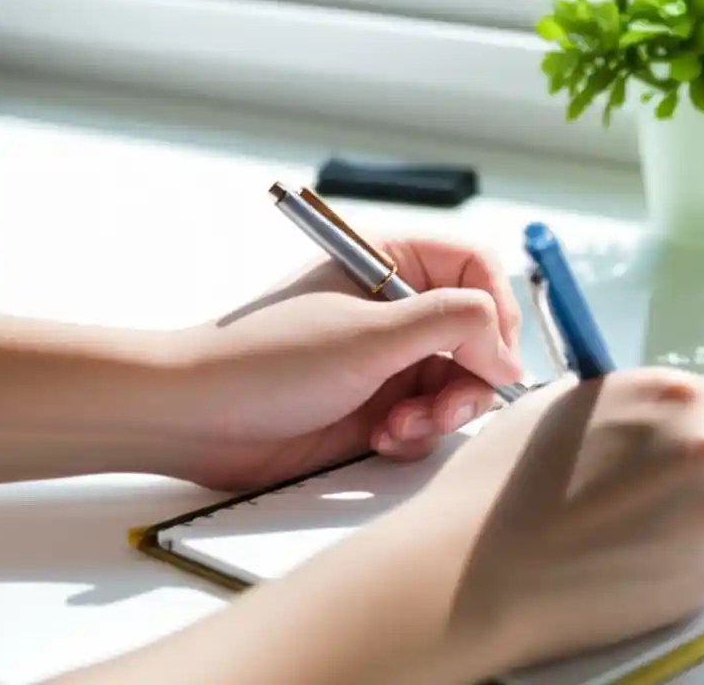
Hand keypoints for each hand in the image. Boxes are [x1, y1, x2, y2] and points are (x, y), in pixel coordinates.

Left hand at [165, 237, 523, 489]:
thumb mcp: (371, 333)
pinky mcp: (378, 406)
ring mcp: (388, 359)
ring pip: (459, 383)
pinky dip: (416, 434)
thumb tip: (508, 351)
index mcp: (389, 264)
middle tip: (447, 407)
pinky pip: (429, 419)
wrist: (196, 418)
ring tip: (398, 428)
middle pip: (478, 334)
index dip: (497, 311)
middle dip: (470, 376)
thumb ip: (454, 324)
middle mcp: (395, 308)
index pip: (477, 269)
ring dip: (440, 412)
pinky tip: (380, 439)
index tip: (495, 356)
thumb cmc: (267, 358)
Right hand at [368, 367, 703, 675]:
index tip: (671, 442)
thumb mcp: (555, 406)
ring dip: (703, 514)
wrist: (479, 570)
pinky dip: (681, 559)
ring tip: (638, 530)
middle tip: (670, 487)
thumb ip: (617, 400)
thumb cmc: (502, 482)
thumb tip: (637, 409)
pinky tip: (626, 562)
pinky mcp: (703, 575)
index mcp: (670, 396)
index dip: (694, 422)